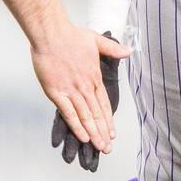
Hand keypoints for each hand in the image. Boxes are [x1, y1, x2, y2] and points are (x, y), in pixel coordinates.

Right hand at [48, 30, 125, 171]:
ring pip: (85, 116)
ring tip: (98, 146)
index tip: (112, 133)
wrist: (51, 34)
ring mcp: (71, 90)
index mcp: (94, 77)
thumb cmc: (70, 35)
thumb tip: (129, 50)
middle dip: (103, 132)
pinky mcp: (56, 92)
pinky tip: (82, 136)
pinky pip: (68, 113)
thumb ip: (113, 48)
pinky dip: (76, 126)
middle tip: (107, 147)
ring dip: (93, 133)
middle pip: (97, 114)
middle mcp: (85, 86)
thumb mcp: (96, 40)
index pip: (104, 103)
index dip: (108, 120)